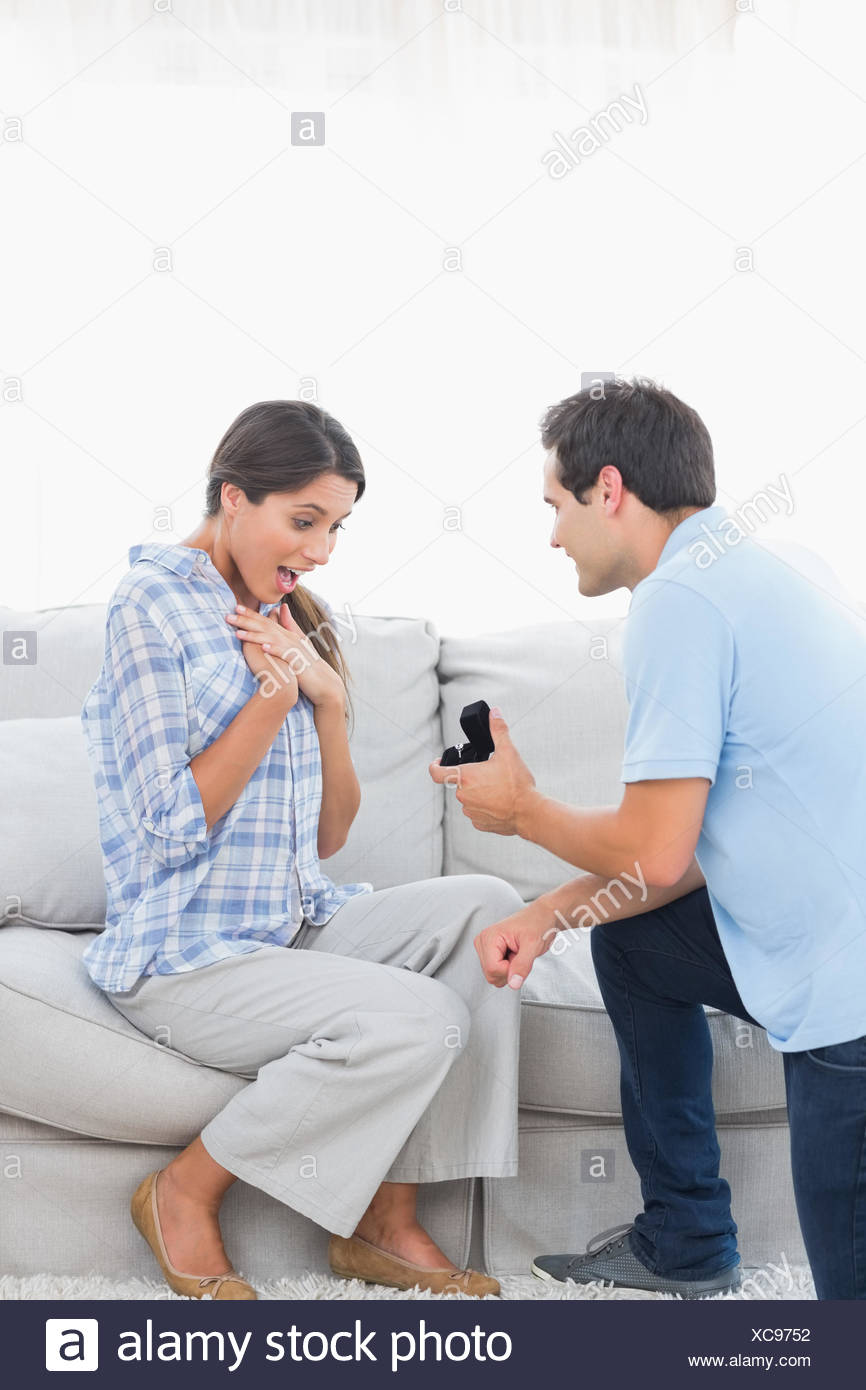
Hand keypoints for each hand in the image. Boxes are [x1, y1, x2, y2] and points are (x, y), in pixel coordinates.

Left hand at [226, 603, 343, 708]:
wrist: (323, 683)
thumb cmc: (308, 664)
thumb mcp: (299, 641)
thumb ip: (290, 624)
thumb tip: (281, 607)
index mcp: (288, 634)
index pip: (266, 620)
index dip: (251, 613)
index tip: (235, 607)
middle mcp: (290, 638)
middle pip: (266, 626)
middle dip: (247, 620)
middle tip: (230, 614)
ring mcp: (294, 649)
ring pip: (272, 638)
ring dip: (255, 635)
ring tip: (238, 632)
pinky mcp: (298, 662)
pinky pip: (285, 654)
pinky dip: (275, 650)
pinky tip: (264, 647)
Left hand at [428, 708, 537, 835]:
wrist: (529, 813)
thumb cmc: (517, 785)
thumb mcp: (508, 752)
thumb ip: (498, 730)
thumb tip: (494, 713)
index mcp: (465, 777)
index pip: (436, 773)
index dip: (434, 766)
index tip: (438, 763)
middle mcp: (463, 796)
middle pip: (459, 783)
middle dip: (472, 778)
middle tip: (489, 774)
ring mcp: (470, 811)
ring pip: (469, 798)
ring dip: (478, 793)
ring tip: (498, 789)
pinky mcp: (479, 823)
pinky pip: (478, 812)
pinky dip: (486, 807)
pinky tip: (500, 802)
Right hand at [474, 898, 558, 988]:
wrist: (543, 916)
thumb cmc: (538, 924)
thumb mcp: (533, 945)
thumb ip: (522, 966)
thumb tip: (513, 984)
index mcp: (489, 937)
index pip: (492, 969)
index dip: (510, 969)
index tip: (521, 955)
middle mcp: (483, 942)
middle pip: (491, 975)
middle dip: (509, 970)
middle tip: (520, 953)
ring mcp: (486, 948)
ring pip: (494, 976)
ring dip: (510, 969)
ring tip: (518, 952)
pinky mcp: (491, 953)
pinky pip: (498, 972)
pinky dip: (510, 968)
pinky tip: (515, 954)